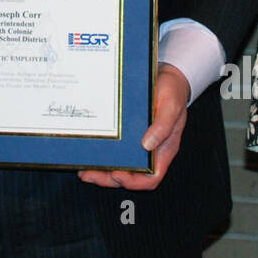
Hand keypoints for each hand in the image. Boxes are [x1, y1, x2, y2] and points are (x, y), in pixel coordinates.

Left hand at [78, 64, 187, 190]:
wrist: (168, 76)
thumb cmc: (173, 91)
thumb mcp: (171, 105)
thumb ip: (163, 125)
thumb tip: (148, 144)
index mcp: (163, 150)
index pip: (151, 178)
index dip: (134, 181)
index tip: (117, 175)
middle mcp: (150, 151)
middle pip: (130, 176)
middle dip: (108, 179)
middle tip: (89, 174)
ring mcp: (138, 144)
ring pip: (120, 166)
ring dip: (102, 171)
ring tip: (84, 170)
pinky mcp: (128, 135)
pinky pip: (115, 150)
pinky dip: (102, 155)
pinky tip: (89, 152)